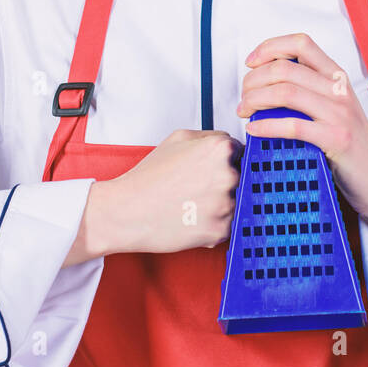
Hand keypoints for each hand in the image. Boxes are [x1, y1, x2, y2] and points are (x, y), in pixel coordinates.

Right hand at [99, 128, 242, 254]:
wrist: (128, 211)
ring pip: (234, 202)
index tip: (209, 169)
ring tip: (191, 203)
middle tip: (195, 187)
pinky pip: (227, 224)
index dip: (223, 160)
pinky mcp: (221, 230)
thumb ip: (210, 136)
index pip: (239, 152)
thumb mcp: (178, 139)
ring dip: (218, 204)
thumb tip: (231, 143)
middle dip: (221, 182)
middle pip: (240, 177)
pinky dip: (212, 223)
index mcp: (219, 149)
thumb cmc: (149, 177)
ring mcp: (226, 205)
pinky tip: (191, 217)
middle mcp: (227, 175)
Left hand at [235, 32, 367, 232]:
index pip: (301, 43)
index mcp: (336, 76)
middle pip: (285, 69)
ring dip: (255, 100)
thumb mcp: (333, 107)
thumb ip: (308, 91)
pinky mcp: (336, 139)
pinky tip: (254, 130)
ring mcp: (339, 113)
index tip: (250, 62)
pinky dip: (266, 126)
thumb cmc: (350, 144)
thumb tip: (263, 83)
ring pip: (286, 93)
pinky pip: (293, 125)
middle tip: (243, 97)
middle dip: (253, 80)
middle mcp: (339, 89)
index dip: (270, 47)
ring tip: (244, 111)